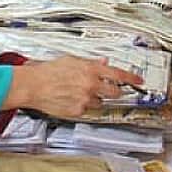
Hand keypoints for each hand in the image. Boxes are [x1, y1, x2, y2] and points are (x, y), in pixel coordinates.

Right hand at [2, 56, 143, 118]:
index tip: (139, 81)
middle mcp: (91, 85)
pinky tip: (71, 99)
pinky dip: (82, 105)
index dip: (132, 78)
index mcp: (91, 70)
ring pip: (100, 102)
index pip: (119, 74)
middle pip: (115, 92)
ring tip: (79, 92)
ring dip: (95, 98)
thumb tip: (104, 63)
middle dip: (114, 91)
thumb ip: (91, 63)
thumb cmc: (47, 71)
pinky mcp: (78, 111)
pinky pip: (87, 109)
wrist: (32, 85)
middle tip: (107, 89)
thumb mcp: (71, 60)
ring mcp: (85, 99)